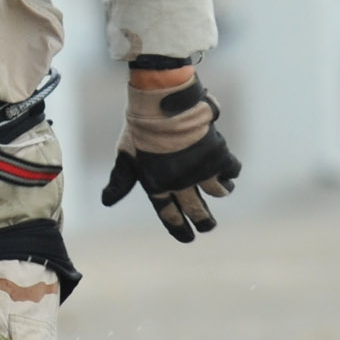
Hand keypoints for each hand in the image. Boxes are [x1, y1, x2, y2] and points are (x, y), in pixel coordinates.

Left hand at [100, 63, 239, 240]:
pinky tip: (229, 170)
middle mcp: (180, 184)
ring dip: (221, 191)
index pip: (169, 214)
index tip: (188, 237)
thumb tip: (107, 201)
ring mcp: (200, 171)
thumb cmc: (140, 126)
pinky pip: (232, 171)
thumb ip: (121, 180)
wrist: (161, 102)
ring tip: (222, 189)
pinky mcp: (217, 156)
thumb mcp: (126, 155)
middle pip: (196, 211)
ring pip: (218, 192)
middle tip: (208, 226)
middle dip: (204, 221)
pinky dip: (232, 171)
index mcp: (156, 186)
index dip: (178, 227)